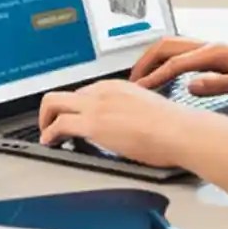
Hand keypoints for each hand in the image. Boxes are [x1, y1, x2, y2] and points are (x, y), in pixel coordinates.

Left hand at [38, 80, 198, 166]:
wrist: (181, 131)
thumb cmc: (175, 126)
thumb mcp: (148, 109)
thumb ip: (130, 112)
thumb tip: (127, 127)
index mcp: (120, 86)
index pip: (85, 92)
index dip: (74, 107)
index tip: (73, 118)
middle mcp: (105, 91)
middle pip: (65, 94)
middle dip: (53, 110)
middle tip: (53, 125)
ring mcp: (98, 106)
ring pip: (53, 103)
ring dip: (46, 119)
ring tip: (48, 134)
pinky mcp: (93, 124)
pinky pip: (58, 125)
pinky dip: (49, 134)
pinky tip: (51, 142)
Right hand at [130, 36, 227, 96]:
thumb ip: (218, 85)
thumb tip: (190, 85)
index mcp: (214, 54)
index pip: (175, 64)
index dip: (155, 78)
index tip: (138, 91)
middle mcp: (209, 46)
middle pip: (167, 47)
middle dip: (145, 63)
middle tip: (131, 83)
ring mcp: (211, 48)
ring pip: (172, 46)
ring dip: (153, 59)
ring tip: (141, 79)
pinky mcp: (215, 53)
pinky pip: (181, 52)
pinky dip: (166, 60)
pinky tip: (165, 75)